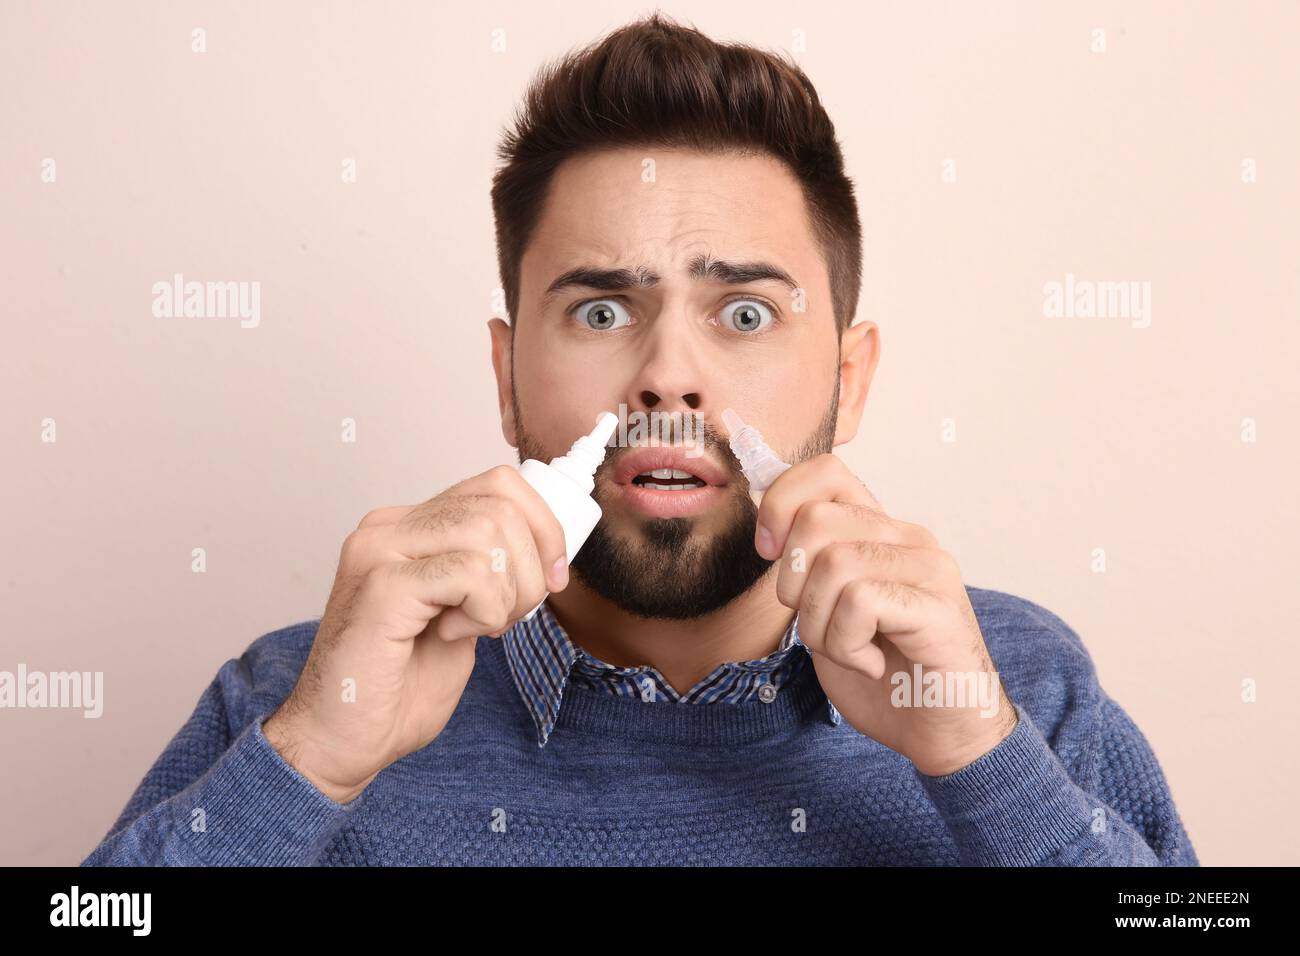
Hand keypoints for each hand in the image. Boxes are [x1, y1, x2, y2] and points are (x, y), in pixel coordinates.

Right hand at [264, 465, 568, 802]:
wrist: (343, 740)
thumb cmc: (400, 686)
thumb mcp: (463, 612)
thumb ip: (489, 570)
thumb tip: (547, 548)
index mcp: (407, 526)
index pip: (497, 485)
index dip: (543, 526)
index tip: (553, 577)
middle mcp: (387, 527)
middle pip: (501, 504)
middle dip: (532, 566)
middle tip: (510, 617)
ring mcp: (379, 550)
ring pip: (489, 532)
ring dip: (508, 592)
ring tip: (478, 627)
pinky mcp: (382, 585)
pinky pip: (471, 572)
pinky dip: (485, 611)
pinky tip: (453, 636)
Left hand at [756, 454, 1018, 776]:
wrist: (941, 733)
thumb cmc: (885, 674)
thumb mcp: (826, 610)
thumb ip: (807, 567)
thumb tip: (767, 531)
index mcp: (880, 531)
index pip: (826, 470)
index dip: (781, 502)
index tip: (770, 553)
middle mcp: (908, 538)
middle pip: (815, 519)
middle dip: (793, 584)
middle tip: (820, 625)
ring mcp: (929, 569)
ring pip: (833, 564)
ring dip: (820, 625)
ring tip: (851, 650)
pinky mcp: (938, 608)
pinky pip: (859, 602)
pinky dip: (848, 646)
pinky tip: (872, 664)